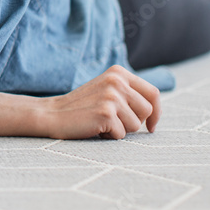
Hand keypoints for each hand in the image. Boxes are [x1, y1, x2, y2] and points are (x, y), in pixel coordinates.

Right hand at [41, 65, 160, 139]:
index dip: (156, 112)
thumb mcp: (106, 90)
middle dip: (135, 122)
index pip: (153, 93)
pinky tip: (94, 128)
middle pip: (147, 110)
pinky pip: (121, 135)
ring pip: (136, 125)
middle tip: (114, 122)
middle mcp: (116, 81)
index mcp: (118, 72)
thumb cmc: (82, 107)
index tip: (151, 126)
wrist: (52, 115)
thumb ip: (128, 92)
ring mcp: (111, 96)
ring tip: (101, 123)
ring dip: (121, 130)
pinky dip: (109, 137)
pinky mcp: (105, 113)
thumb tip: (155, 109)